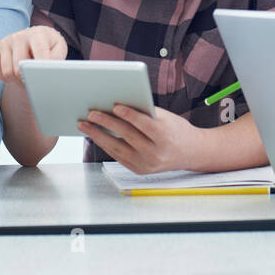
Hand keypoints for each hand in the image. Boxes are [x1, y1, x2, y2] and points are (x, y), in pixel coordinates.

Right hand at [0, 26, 67, 82]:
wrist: (38, 36)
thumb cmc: (49, 45)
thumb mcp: (59, 48)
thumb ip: (56, 59)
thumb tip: (47, 71)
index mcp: (37, 34)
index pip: (39, 54)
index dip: (41, 71)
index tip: (43, 81)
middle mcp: (19, 35)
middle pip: (19, 68)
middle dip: (26, 80)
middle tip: (33, 83)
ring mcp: (6, 41)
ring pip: (6, 71)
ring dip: (16, 81)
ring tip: (25, 79)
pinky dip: (3, 78)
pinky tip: (13, 75)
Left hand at [77, 105, 204, 173]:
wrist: (190, 153)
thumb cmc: (176, 129)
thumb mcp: (166, 118)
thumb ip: (145, 113)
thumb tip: (117, 104)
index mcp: (165, 137)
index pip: (144, 125)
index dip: (129, 115)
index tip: (114, 105)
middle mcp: (155, 153)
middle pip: (127, 136)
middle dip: (106, 123)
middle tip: (90, 113)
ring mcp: (146, 164)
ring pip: (117, 148)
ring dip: (98, 135)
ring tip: (84, 125)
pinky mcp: (139, 170)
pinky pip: (118, 156)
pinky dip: (105, 144)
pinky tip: (95, 134)